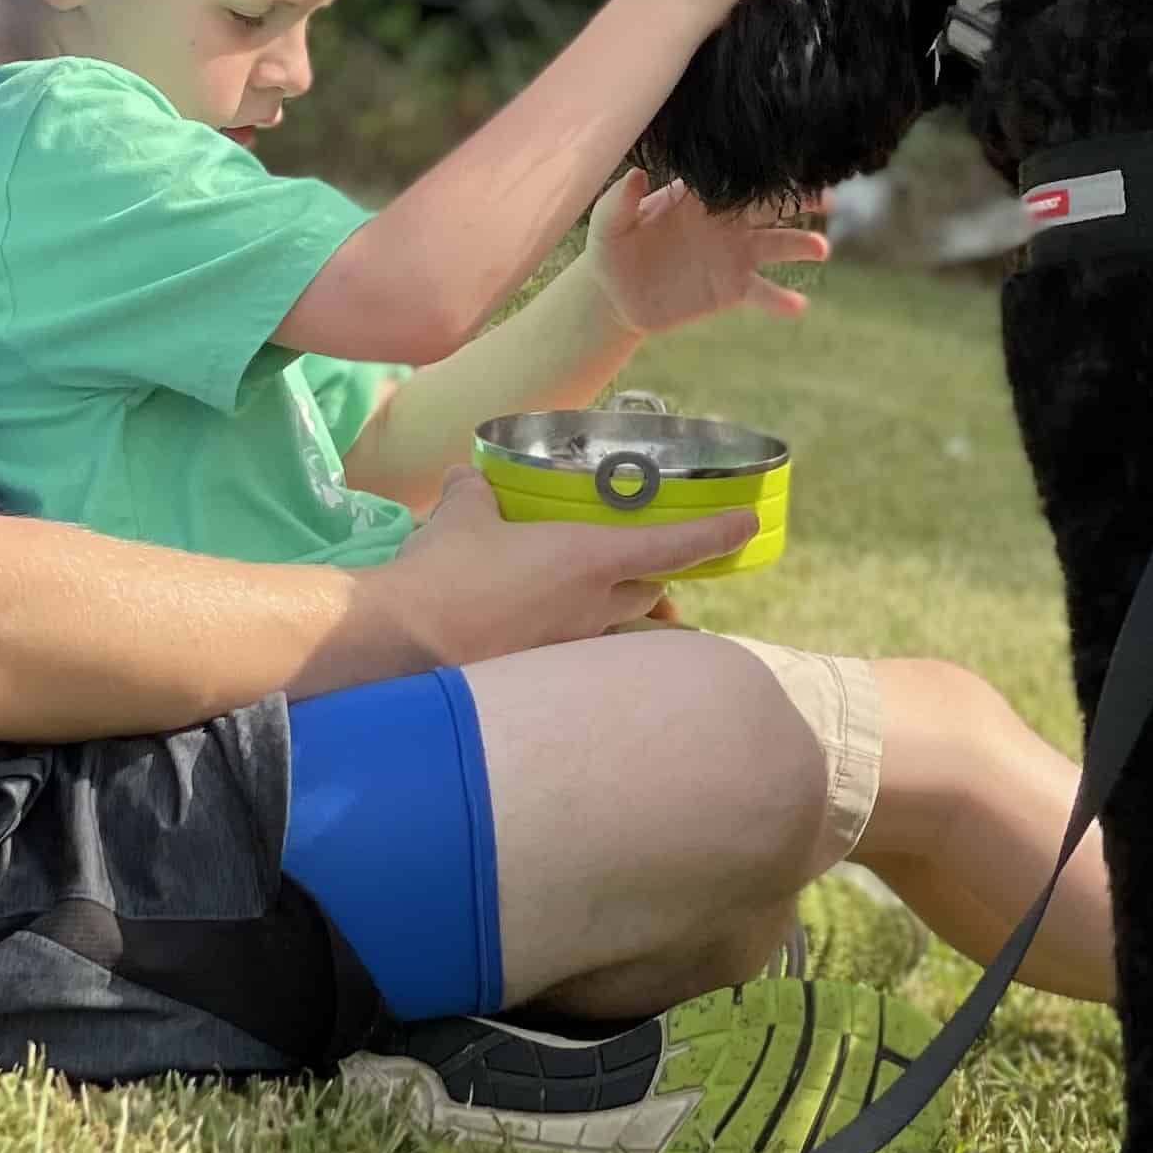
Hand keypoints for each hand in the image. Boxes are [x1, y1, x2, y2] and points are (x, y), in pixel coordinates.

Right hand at [378, 470, 756, 662]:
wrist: (406, 642)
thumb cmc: (447, 569)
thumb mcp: (462, 515)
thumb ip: (475, 493)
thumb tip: (469, 477)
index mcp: (589, 559)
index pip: (672, 544)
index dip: (714, 533)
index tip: (746, 526)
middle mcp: (593, 606)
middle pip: (652, 594)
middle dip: (659, 581)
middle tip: (653, 566)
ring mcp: (570, 646)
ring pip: (620, 631)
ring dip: (626, 619)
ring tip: (614, 609)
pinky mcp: (542, 675)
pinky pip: (580, 656)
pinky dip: (579, 644)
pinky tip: (551, 638)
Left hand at [583, 171, 823, 338]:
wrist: (615, 295)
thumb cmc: (612, 249)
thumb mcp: (608, 223)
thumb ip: (621, 200)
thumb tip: (637, 175)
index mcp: (701, 197)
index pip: (736, 180)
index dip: (760, 173)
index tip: (784, 165)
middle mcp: (726, 222)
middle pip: (770, 208)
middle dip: (799, 201)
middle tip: (827, 198)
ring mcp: (734, 255)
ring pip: (776, 246)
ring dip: (801, 245)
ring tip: (821, 249)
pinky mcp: (732, 289)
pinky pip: (762, 292)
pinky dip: (780, 300)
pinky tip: (798, 305)